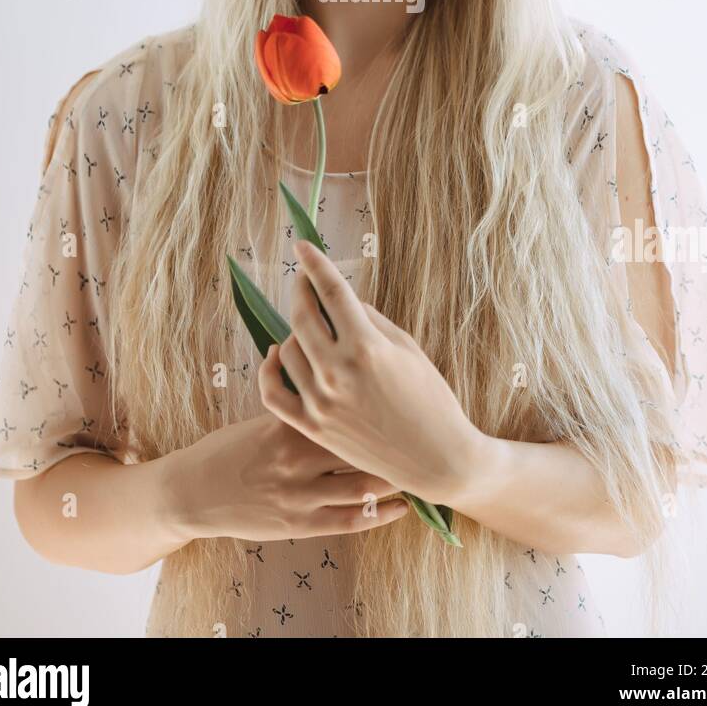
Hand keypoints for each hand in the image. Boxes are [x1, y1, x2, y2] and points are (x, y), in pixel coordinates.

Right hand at [165, 410, 410, 543]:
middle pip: (362, 447)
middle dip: (395, 440)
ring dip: (396, 478)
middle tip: (426, 432)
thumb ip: (300, 402)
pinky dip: (381, 515)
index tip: (406, 393)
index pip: (345, 406)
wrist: (196, 492)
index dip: (379, 400)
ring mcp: (300, 496)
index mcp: (291, 425)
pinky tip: (402, 507)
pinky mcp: (300, 526)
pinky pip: (350, 522)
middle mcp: (298, 460)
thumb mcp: (264, 417)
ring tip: (421, 469)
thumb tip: (328, 368)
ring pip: (363, 486)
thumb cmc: (231, 447)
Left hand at [258, 239, 483, 506]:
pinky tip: (276, 355)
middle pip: (302, 315)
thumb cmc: (430, 397)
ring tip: (309, 325)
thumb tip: (340, 300)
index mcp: (365, 347)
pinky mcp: (312, 427)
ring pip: (286, 350)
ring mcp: (321, 403)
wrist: (436, 459)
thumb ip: (369, 319)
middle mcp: (337, 373)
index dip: (315, 263)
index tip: (303, 246)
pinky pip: (273, 393)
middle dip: (300, 290)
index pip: (332, 291)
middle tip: (303, 279)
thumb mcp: (406, 348)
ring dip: (295, 330)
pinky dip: (270, 369)